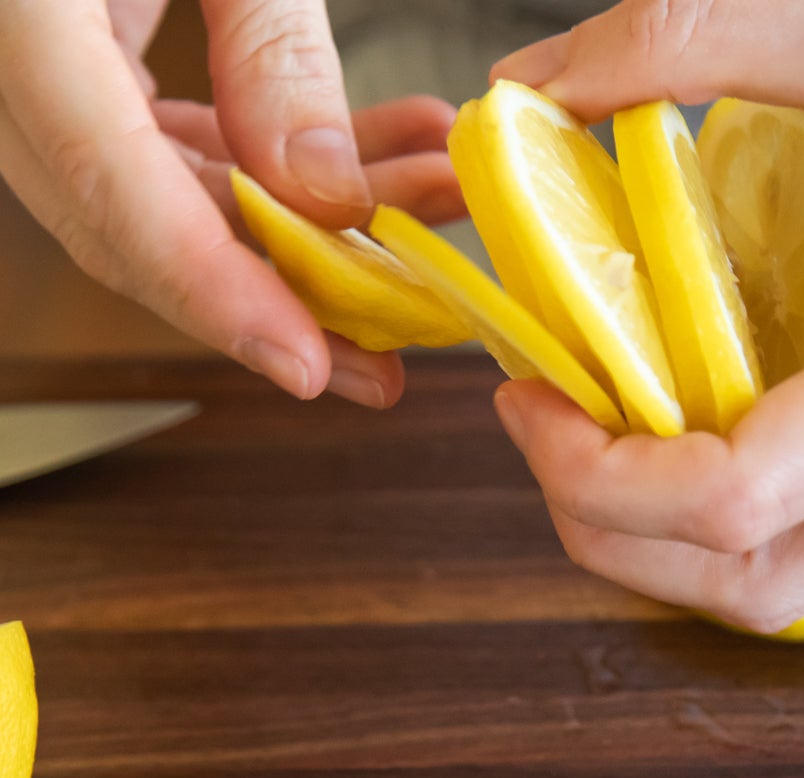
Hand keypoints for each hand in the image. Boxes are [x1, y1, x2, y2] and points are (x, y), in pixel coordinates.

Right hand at [0, 0, 460, 406]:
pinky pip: (158, 139)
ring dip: (294, 232)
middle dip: (275, 300)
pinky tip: (372, 158)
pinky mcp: (60, 54)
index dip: (216, 294)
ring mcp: (24, 63)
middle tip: (388, 355)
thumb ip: (267, 46)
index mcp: (10, 9)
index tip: (308, 367)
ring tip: (415, 237)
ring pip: (157, 194)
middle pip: (134, 224)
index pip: (111, 187)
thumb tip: (322, 198)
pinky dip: (264, 165)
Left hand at [490, 0, 803, 631]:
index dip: (601, 480)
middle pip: (760, 587)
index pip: (741, 500)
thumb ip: (694, 41)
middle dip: (620, 541)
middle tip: (547, 430)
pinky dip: (749, 509)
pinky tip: (705, 409)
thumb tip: (538, 87)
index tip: (532, 394)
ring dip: (681, 541)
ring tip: (609, 428)